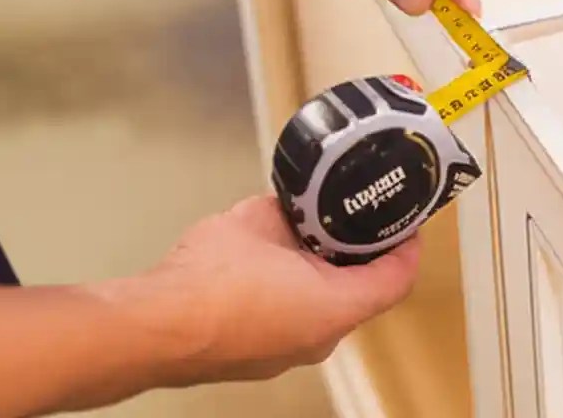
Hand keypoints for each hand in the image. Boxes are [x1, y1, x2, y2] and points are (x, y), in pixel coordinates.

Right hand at [147, 195, 420, 382]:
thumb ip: (286, 211)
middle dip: (359, 254)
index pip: (396, 278)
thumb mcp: (256, 221)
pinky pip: (292, 318)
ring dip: (324, 273)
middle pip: (361, 291)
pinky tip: (272, 265)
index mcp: (334, 307)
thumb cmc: (212, 278)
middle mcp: (321, 337)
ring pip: (325, 306)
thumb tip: (292, 203)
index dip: (406, 245)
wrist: (155, 328)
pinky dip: (292, 291)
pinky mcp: (260, 359)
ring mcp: (290, 354)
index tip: (407, 222)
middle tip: (354, 217)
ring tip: (311, 234)